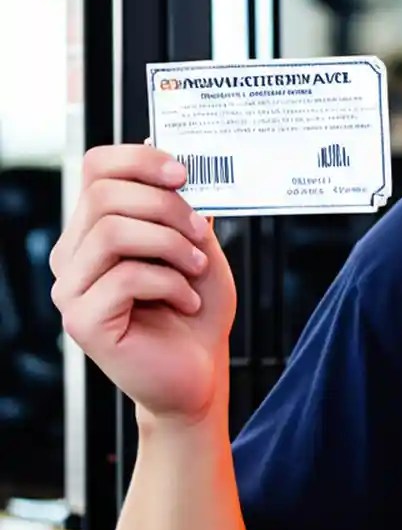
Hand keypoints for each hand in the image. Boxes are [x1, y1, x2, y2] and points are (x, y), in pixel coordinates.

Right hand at [51, 144, 236, 425]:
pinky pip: (124, 277)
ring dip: (171, 245)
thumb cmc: (197, 308)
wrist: (200, 370)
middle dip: (166, 207)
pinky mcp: (81, 321)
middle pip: (104, 195)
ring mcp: (71, 289)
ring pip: (112, 232)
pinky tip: (186, 302)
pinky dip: (170, 283)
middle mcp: (73, 255)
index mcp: (95, 228)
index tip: (184, 174)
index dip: (139, 159)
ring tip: (197, 269)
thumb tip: (177, 160)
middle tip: (201, 234)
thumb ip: (185, 206)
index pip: (95, 167)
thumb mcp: (199, 245)